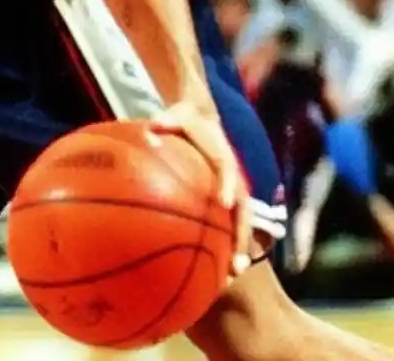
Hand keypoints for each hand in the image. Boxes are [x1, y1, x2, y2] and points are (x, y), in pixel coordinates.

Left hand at [151, 100, 253, 280]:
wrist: (201, 115)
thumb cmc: (184, 118)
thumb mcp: (174, 115)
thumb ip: (164, 122)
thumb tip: (150, 129)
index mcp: (222, 156)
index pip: (227, 172)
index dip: (226, 186)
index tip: (224, 203)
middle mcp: (232, 178)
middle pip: (243, 211)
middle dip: (242, 239)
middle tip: (237, 267)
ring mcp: (232, 191)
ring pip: (240, 225)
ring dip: (238, 251)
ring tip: (231, 279)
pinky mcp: (225, 199)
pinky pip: (227, 224)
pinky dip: (225, 245)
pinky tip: (214, 270)